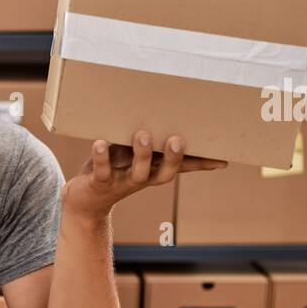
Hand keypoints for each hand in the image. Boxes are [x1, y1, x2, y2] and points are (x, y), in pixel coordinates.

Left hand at [62, 130, 226, 219]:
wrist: (83, 200)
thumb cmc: (110, 167)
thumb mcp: (128, 150)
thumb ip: (143, 135)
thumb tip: (158, 107)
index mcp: (153, 169)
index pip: (182, 167)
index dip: (201, 164)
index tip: (222, 160)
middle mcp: (142, 178)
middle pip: (164, 173)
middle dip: (173, 158)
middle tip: (177, 140)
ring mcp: (122, 181)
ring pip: (138, 173)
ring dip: (142, 154)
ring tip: (142, 134)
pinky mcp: (99, 183)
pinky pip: (102, 171)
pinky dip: (101, 157)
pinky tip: (100, 142)